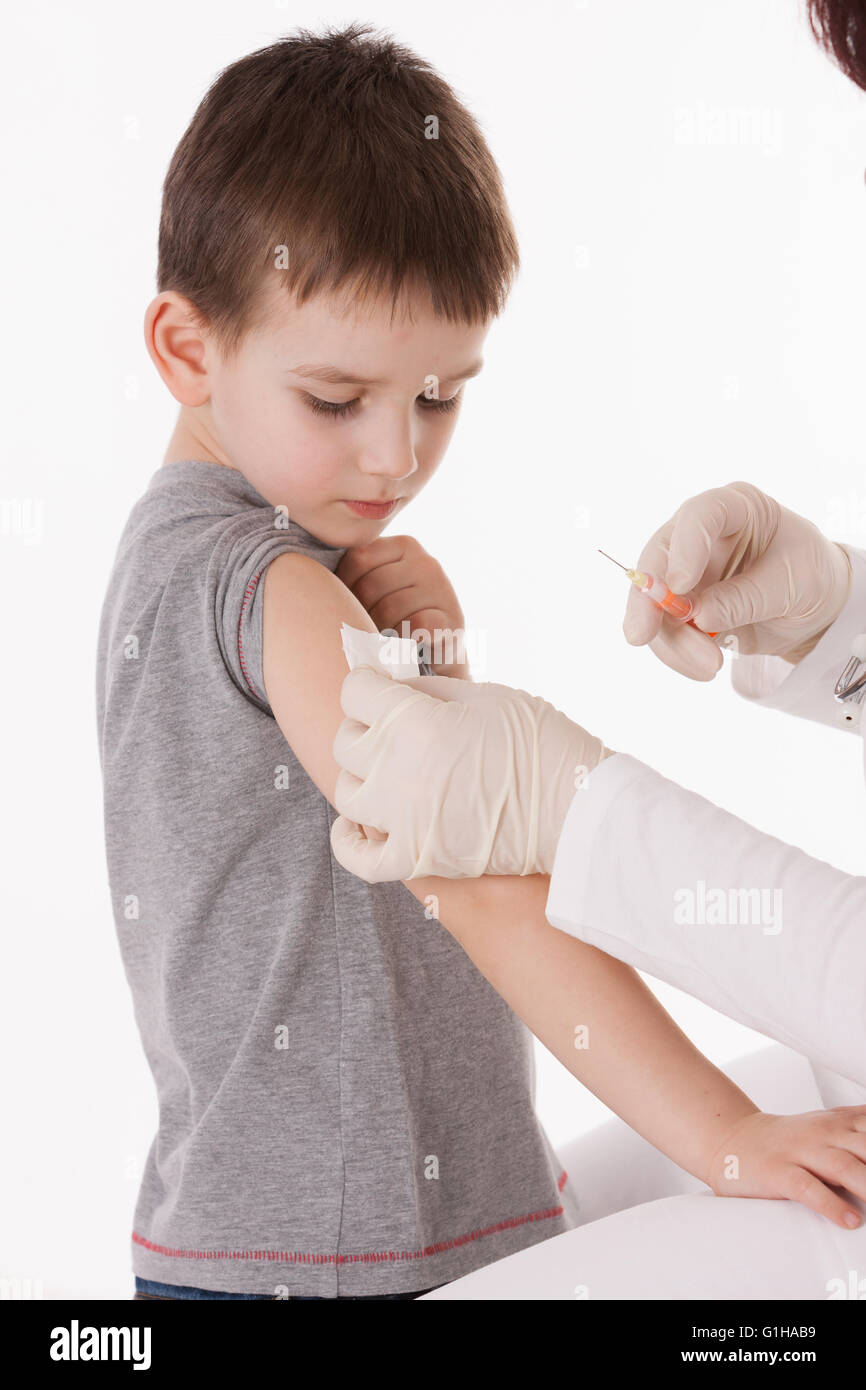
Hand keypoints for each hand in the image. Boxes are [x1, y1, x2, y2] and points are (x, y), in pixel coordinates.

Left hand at [329, 668, 612, 881]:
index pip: (354, 691)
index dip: (369, 685)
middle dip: (365, 727)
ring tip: (386, 773)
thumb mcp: (487, 696)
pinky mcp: (415, 860)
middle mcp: (397, 769)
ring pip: (347, 793)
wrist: (580, 809)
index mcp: (414, 721)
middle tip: (394, 729)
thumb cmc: (542, 743)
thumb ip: (430, 689)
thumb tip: (392, 686)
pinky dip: (348, 841)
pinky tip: (357, 825)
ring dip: (361, 778)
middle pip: (346, 741)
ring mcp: (402, 819)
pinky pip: (357, 857)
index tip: (381, 688)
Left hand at [336, 535, 469, 677]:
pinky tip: (400, 644)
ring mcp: (442, 590)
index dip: (344, 587)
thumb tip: (304, 569)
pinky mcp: (452, 619)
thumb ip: (356, 574)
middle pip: (372, 586)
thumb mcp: (377, 587)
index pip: (358, 558)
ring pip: (389, 609)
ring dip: (378, 631)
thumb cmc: (395, 618)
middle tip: (363, 629)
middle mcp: (427, 562)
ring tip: (379, 639)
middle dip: (361, 613)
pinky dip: (402, 639)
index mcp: (404, 546)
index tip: (346, 606)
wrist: (436, 652)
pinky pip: (416, 626)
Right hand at [623, 480, 852, 680]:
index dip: (685, 547)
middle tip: (642, 635)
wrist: (815, 608)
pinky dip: (678, 654)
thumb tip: (699, 617)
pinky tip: (704, 667)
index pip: (700, 514)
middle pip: (657, 559)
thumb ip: (748, 597)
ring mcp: (686, 572)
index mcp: (737, 508)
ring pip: (654, 605)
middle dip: (647, 602)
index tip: (679, 586)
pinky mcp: (682, 608)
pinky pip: (665, 631)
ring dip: (672, 640)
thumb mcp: (796, 584)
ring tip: (710, 666)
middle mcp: (701, 535)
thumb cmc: (811, 577)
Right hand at [707, 1106, 865, 1229]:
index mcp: (841, 1121)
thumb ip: (862, 1125)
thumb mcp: (831, 1124)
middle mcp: (825, 1132)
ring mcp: (801, 1151)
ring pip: (844, 1166)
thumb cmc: (790, 1140)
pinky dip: (831, 1205)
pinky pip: (808, 1188)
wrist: (733, 1139)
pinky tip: (851, 1221)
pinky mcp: (779, 1172)